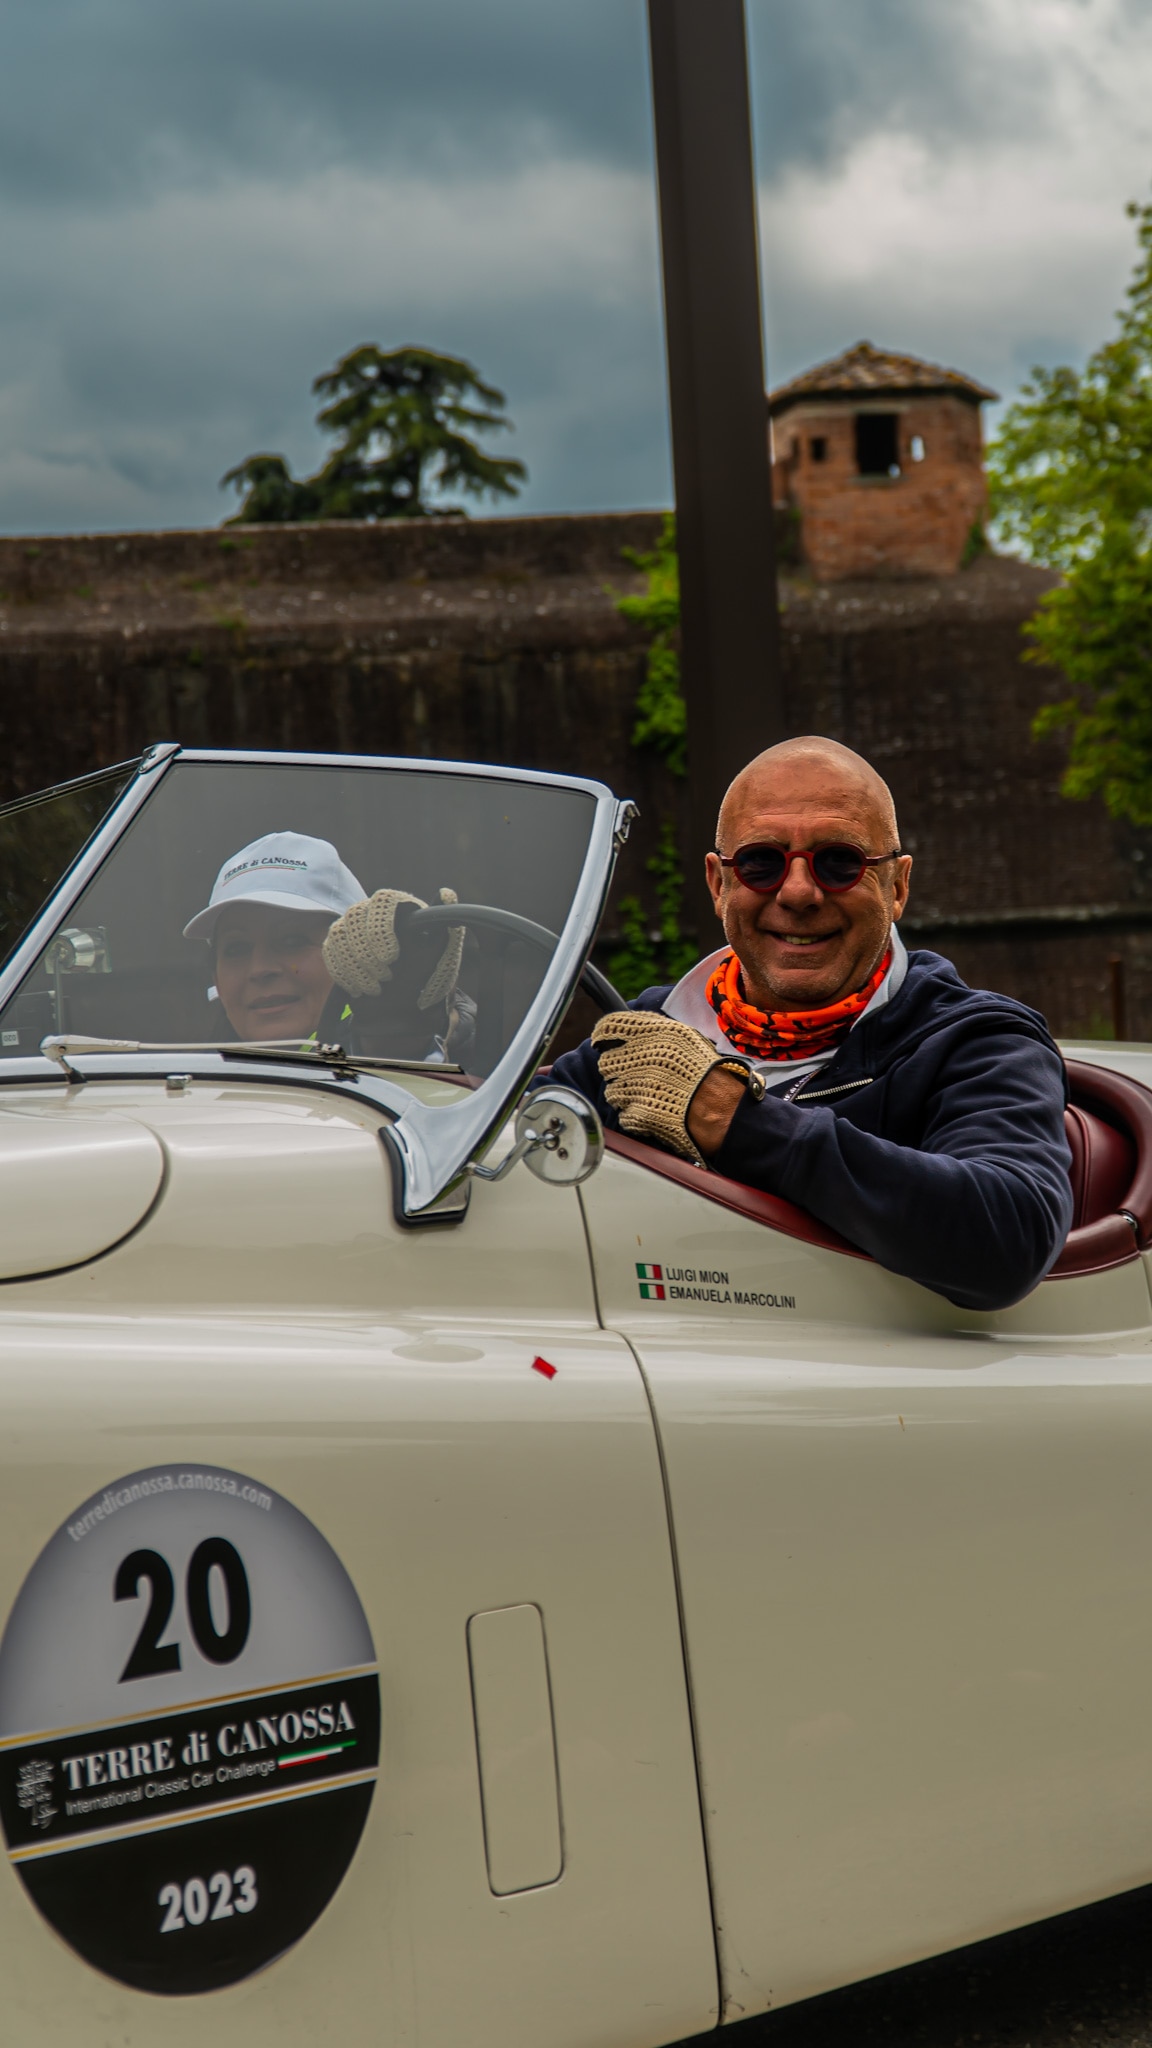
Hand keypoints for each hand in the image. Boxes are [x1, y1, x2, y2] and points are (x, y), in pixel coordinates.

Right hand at [323, 888, 463, 1008]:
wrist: (402, 1003)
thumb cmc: (425, 975)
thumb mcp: (441, 954)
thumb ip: (446, 926)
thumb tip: (447, 893)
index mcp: (399, 907)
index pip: (383, 900)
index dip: (382, 928)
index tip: (391, 957)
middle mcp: (372, 911)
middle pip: (355, 916)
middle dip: (367, 953)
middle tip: (385, 977)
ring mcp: (352, 926)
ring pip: (340, 935)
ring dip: (356, 966)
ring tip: (376, 987)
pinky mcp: (338, 944)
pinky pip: (331, 952)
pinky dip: (344, 973)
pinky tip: (360, 989)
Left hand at [591, 1010, 752, 1163]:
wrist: (722, 1109)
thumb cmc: (708, 1073)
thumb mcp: (686, 1038)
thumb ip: (656, 1031)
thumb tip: (631, 1030)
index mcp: (652, 1034)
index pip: (610, 1026)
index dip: (602, 1034)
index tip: (601, 1041)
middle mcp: (639, 1057)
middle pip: (606, 1062)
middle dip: (618, 1070)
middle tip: (635, 1076)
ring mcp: (634, 1087)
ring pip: (612, 1090)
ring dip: (626, 1094)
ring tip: (649, 1096)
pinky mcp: (636, 1112)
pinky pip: (624, 1113)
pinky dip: (635, 1115)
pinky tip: (654, 1111)